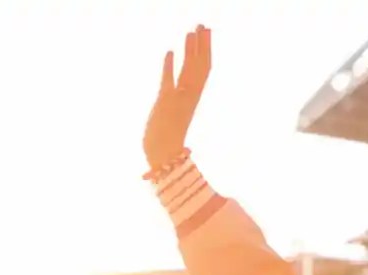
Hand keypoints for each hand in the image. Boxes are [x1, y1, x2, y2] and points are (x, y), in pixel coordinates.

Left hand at [144, 25, 211, 170]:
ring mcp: (178, 100)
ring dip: (190, 51)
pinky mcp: (165, 105)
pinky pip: (169, 82)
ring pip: (189, 71)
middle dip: (201, 44)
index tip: (205, 33)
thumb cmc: (166, 141)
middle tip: (202, 24)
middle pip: (199, 66)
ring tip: (191, 31)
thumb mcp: (172, 115)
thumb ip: (175, 102)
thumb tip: (177, 93)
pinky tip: (169, 52)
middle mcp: (189, 97)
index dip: (205, 50)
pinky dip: (169, 67)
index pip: (203, 69)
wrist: (163, 158)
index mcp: (193, 98)